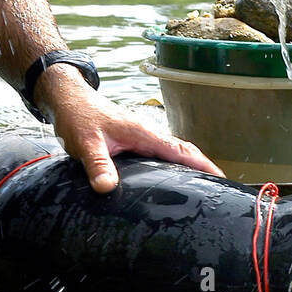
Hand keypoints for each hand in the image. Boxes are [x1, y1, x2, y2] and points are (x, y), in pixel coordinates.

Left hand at [35, 64, 223, 192]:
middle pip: (184, 152)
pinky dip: (174, 165)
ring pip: (173, 153)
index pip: (181, 151)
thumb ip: (98, 165)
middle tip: (221, 191)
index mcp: (143, 133)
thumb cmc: (78, 117)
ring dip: (190, 168)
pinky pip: (161, 154)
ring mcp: (142, 136)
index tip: (222, 179)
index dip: (203, 165)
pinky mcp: (134, 140)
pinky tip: (172, 181)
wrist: (68, 99)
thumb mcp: (86, 144)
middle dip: (204, 169)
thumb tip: (107, 188)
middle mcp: (148, 133)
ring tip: (204, 191)